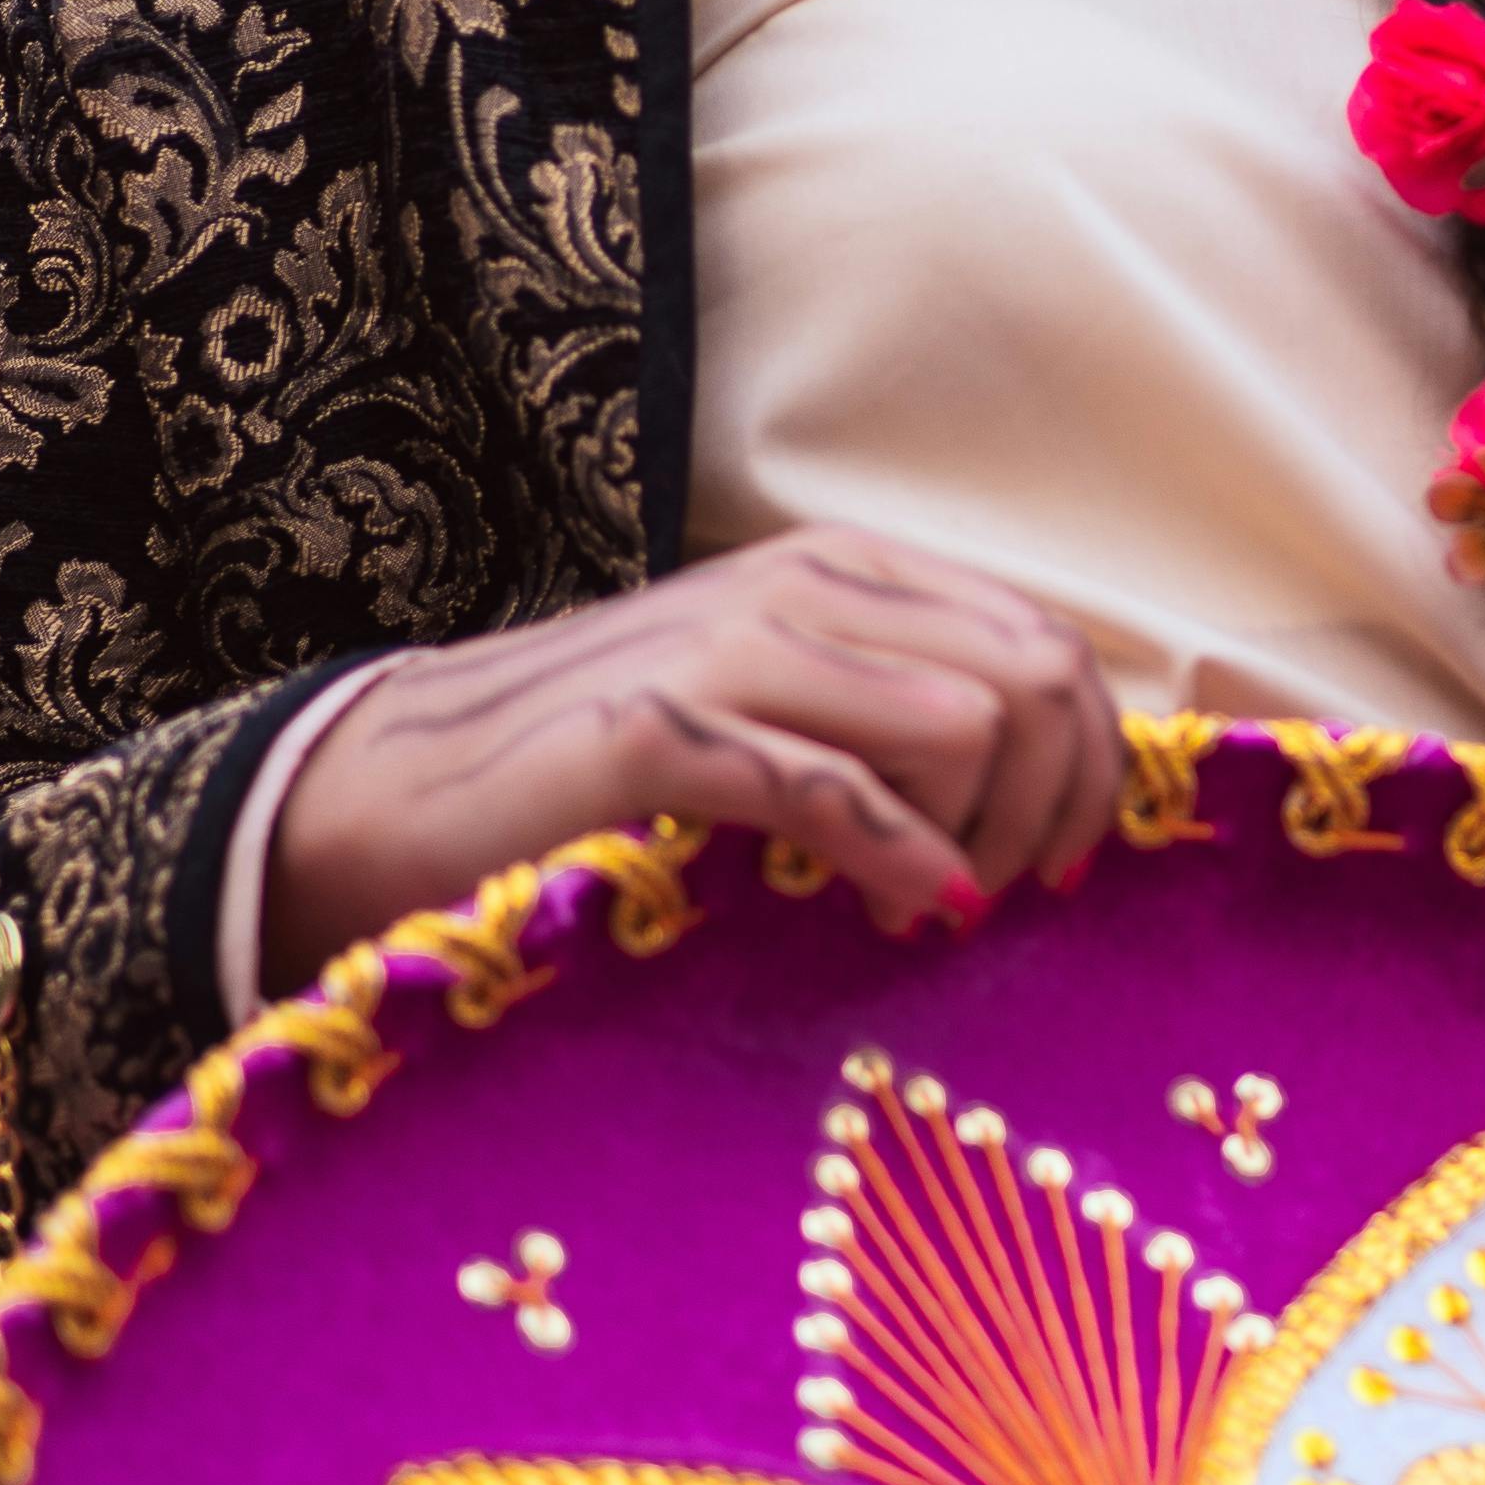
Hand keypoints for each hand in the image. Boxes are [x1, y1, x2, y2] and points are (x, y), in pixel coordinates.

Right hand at [262, 525, 1116, 986]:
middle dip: (1055, 806)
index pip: (1053, 644)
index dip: (1088, 764)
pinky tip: (898, 912)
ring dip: (979, 840)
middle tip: (1005, 897)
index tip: (1054, 863)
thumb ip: (903, 724)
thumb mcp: (783, 714)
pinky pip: (838, 788)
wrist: (396, 788)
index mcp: (850, 572)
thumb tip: (1050, 797)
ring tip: (929, 910)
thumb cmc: (612, 772)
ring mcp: (731, 648)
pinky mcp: (659, 731)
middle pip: (1040, 680)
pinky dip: (898, 860)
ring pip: (969, 726)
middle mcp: (805, 585)